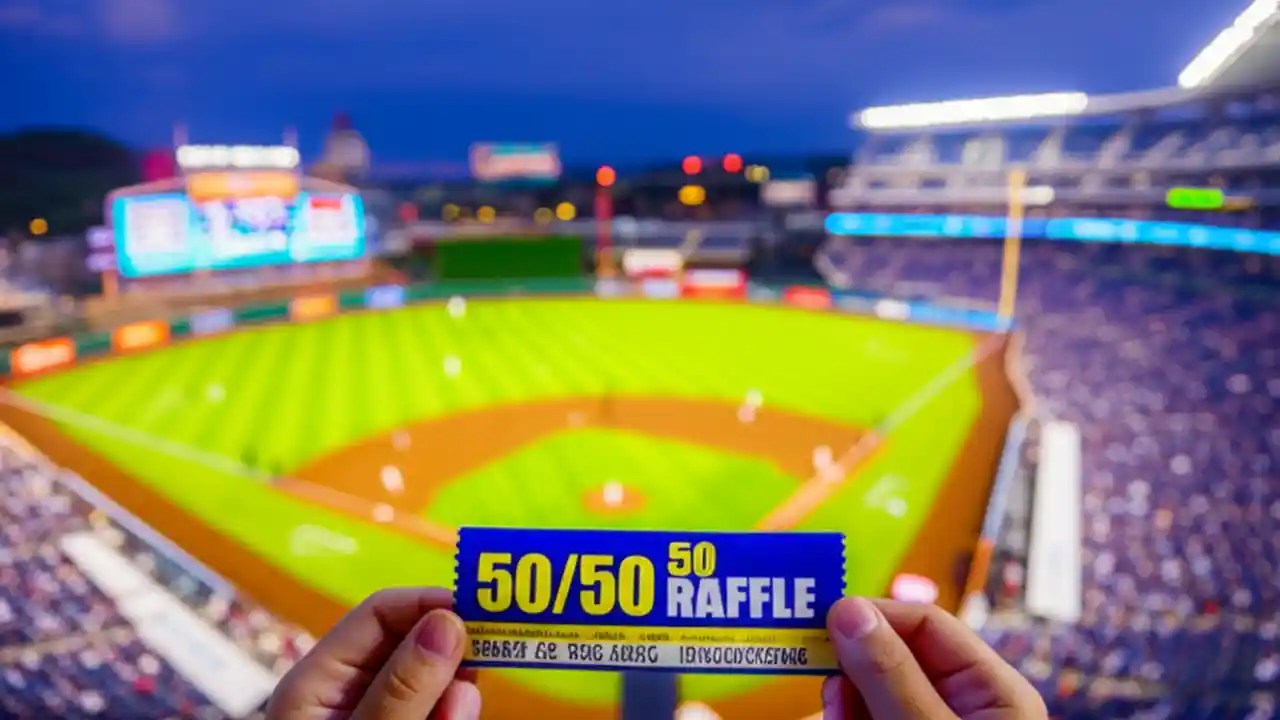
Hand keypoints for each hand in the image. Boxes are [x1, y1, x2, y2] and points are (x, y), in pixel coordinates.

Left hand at [267, 587, 479, 719]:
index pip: (378, 613)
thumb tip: (447, 621)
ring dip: (455, 694)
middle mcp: (346, 691)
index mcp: (317, 680)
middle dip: (450, 657)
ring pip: (432, 680)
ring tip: (457, 716)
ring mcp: (374, 713)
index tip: (478, 612)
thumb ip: (403, 688)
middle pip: (413, 644)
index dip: (428, 603)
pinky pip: (436, 708)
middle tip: (480, 673)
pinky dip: (450, 714)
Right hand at [822, 597, 1045, 719]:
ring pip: (875, 690)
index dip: (875, 616)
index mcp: (994, 691)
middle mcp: (965, 705)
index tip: (824, 621)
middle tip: (827, 683)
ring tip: (836, 714)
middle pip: (894, 657)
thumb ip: (891, 675)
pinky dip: (849, 717)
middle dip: (854, 667)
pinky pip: (870, 715)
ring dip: (846, 698)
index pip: (927, 623)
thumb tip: (848, 608)